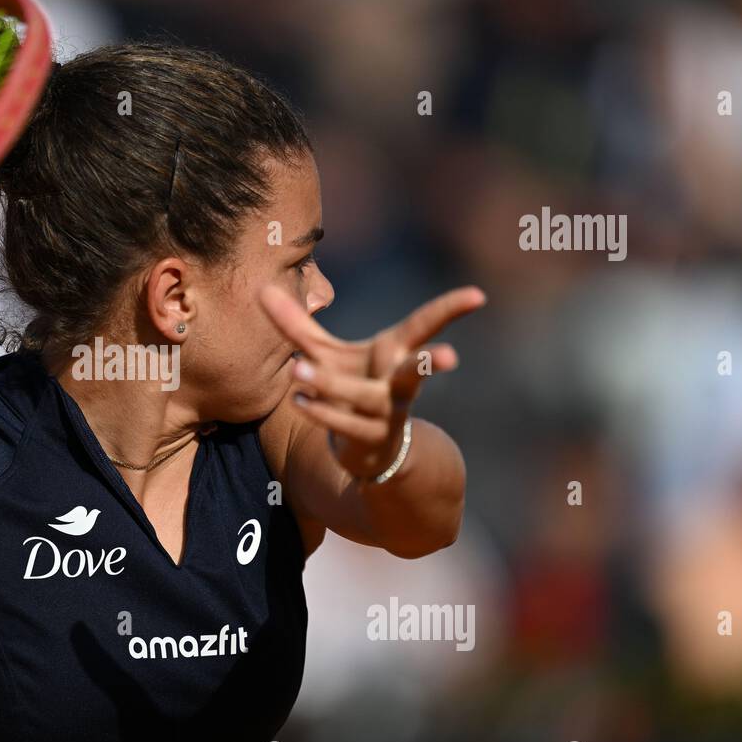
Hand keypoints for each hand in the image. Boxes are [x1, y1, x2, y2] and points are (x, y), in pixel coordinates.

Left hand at [259, 284, 486, 479]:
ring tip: (298, 370)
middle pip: (417, 370)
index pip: (425, 326)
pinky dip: (321, 412)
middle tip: (450, 357)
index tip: (479, 296)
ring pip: (362, 398)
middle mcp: (398, 383)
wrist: (365, 450)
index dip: (451, 310)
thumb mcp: (324, 354)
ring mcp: (388, 414)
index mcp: (395, 353)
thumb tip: (262, 290)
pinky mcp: (370, 440)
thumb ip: (295, 325)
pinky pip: (345, 425)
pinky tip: (299, 399)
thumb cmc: (350, 386)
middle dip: (431, 364)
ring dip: (329, 384)